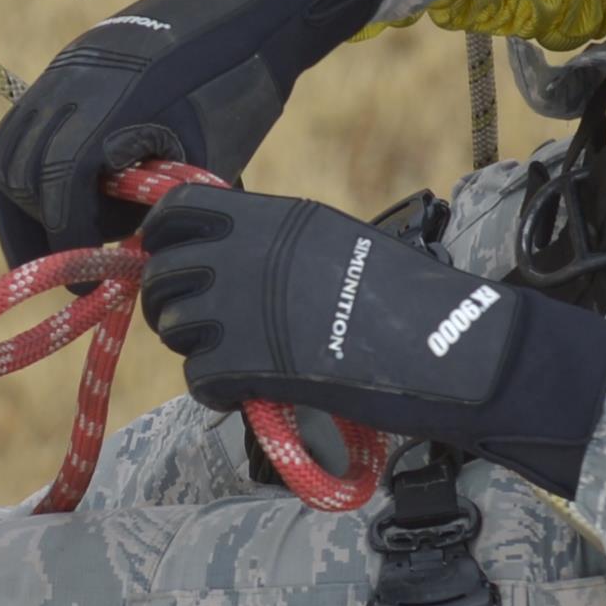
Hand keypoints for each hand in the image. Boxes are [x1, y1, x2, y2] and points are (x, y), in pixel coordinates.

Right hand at [0, 0, 387, 265]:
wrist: (242, 10)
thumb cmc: (237, 88)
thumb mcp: (205, 160)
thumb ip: (155, 207)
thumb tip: (117, 259)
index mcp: (117, 102)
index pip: (60, 183)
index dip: (66, 238)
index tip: (86, 281)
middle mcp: (75, 81)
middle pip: (18, 171)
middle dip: (35, 230)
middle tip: (67, 270)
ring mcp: (62, 69)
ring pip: (8, 152)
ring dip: (21, 205)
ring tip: (53, 244)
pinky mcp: (62, 67)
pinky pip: (22, 129)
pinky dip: (28, 172)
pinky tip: (57, 202)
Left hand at [135, 189, 605, 497]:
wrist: (441, 344)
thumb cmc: (403, 294)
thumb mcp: (331, 239)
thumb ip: (271, 242)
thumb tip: (227, 254)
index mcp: (266, 218)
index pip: (175, 214)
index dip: (164, 240)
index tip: (173, 259)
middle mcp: (241, 255)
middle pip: (164, 276)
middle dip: (174, 302)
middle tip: (203, 324)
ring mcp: (237, 310)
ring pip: (175, 328)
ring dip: (196, 347)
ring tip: (233, 358)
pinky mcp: (243, 364)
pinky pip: (197, 378)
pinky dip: (216, 391)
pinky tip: (246, 390)